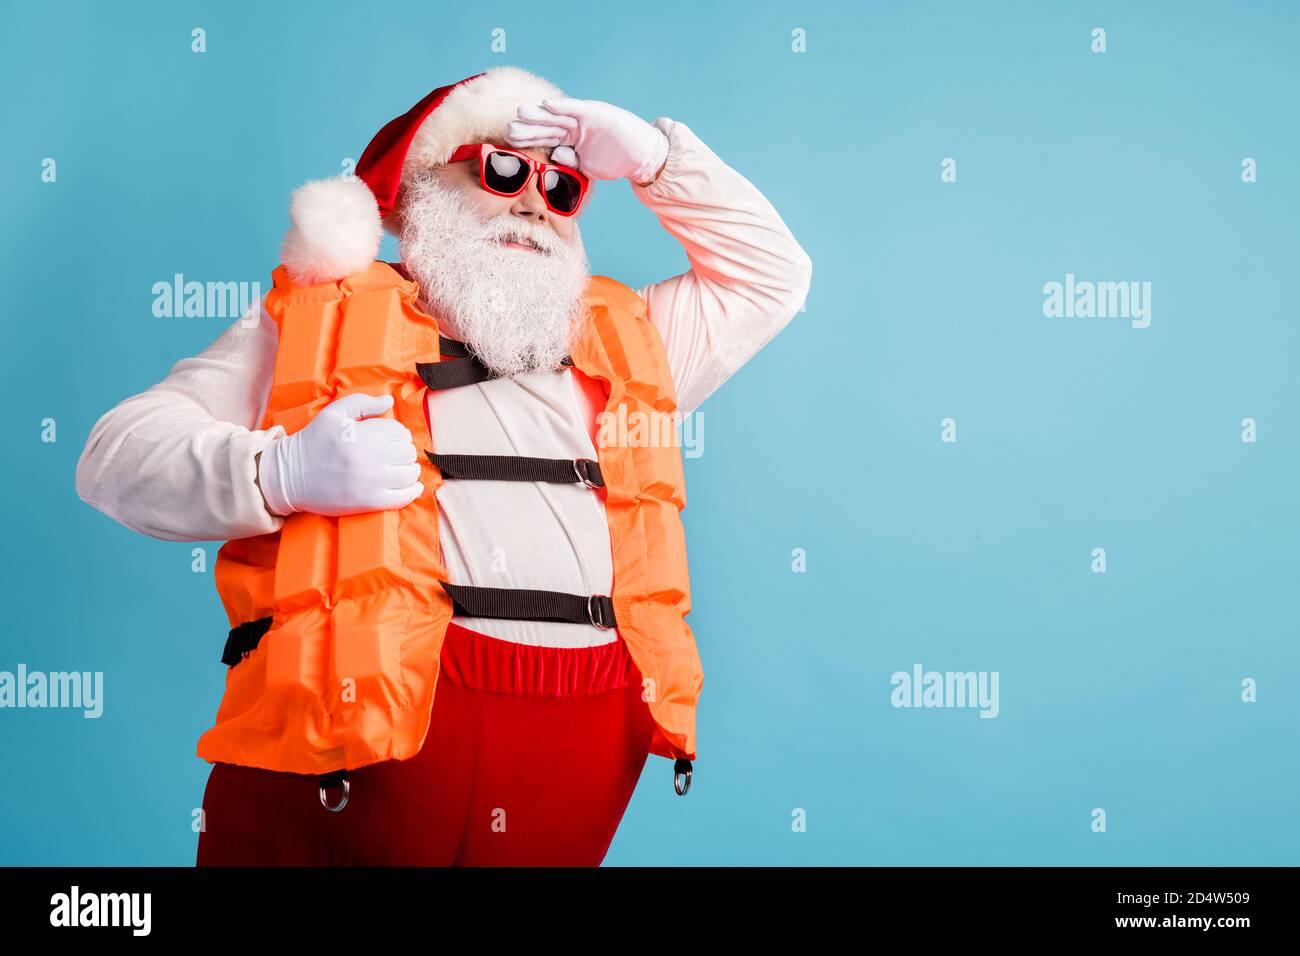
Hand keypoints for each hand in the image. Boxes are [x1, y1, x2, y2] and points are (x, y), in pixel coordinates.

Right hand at [257, 393, 421, 516]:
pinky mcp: (369, 502)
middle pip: (407, 451)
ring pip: (409, 473)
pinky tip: (412, 486)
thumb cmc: (313, 441)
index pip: (399, 431)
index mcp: (361, 434)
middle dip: (404, 450)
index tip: (390, 438)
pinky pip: (403, 497)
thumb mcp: (333, 413)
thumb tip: (389, 401)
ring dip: (410, 469)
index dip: (397, 433)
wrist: (290, 476)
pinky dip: (412, 491)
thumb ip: (363, 403)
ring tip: (401, 468)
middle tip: (394, 453)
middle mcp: (369, 457)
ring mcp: (371, 482)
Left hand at [505, 97, 668, 184]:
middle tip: (510, 130)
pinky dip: (562, 106)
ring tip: (522, 113)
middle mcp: (575, 128)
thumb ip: (570, 161)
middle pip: (547, 127)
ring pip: (558, 117)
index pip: (545, 139)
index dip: (528, 139)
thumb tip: (555, 153)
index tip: (510, 141)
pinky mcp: (597, 114)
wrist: (641, 156)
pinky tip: (547, 105)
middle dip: (529, 128)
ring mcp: (585, 120)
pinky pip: (577, 109)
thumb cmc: (614, 161)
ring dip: (540, 114)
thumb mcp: (586, 166)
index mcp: (570, 140)